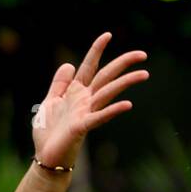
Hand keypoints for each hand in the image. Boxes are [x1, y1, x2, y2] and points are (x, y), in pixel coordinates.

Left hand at [33, 32, 147, 169]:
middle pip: (106, 77)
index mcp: (75, 92)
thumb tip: (69, 64)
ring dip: (126, 83)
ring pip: (108, 93)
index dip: (97, 50)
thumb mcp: (49, 101)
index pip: (89, 66)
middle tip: (143, 54)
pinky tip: (127, 104)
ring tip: (144, 74)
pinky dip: (112, 110)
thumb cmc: (48, 132)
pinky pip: (99, 117)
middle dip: (123, 64)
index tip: (108, 34)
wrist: (46, 157)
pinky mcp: (82, 127)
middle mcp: (84, 100)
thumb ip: (59, 84)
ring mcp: (85, 112)